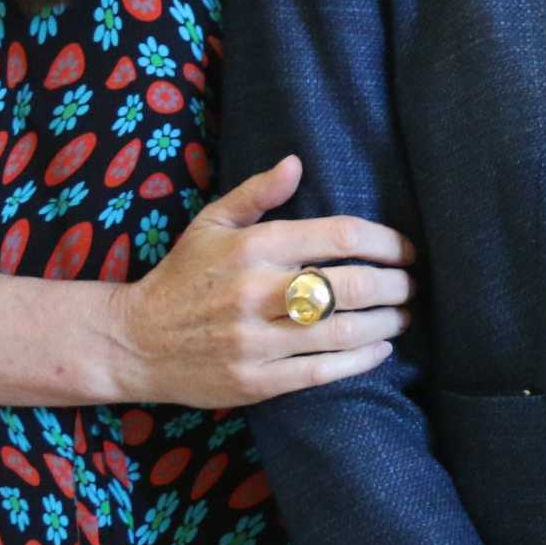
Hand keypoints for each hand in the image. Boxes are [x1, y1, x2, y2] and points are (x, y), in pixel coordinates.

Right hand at [105, 156, 414, 408]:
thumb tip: (296, 162)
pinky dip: (361, 360)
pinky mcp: (255, 382)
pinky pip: (323, 371)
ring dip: (386, 322)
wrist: (132, 341)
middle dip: (396, 284)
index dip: (386, 241)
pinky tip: (381, 348)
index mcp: (252, 247)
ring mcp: (256, 341)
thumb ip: (257, 192)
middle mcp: (256, 292)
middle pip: (351, 285)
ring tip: (404, 314)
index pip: (339, 235)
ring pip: (343, 331)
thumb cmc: (182, 276)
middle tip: (413, 284)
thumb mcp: (211, 223)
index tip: (406, 249)